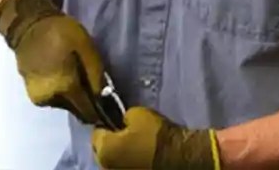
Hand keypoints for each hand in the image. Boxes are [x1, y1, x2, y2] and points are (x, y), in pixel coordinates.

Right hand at [0, 0, 107, 124]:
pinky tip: (61, 76)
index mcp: (65, 88)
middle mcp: (50, 98)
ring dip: (69, 96)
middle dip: (83, 102)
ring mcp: (38, 96)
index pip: (86, 112)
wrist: (27, 23)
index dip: (98, 113)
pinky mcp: (30, 90)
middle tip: (90, 87)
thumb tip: (103, 98)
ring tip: (74, 78)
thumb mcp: (86, 48)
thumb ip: (96, 75)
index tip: (107, 110)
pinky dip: (58, 90)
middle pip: (74, 109)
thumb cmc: (60, 32)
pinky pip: (51, 96)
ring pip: (62, 103)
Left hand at [91, 106, 219, 169]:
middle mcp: (106, 168)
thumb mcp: (136, 114)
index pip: (96, 132)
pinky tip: (141, 157)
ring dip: (120, 156)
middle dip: (110, 142)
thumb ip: (122, 118)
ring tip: (134, 147)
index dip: (106, 123)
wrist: (181, 157)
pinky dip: (130, 164)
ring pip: (113, 163)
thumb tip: (121, 123)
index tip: (115, 120)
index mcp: (104, 151)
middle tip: (124, 133)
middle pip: (102, 151)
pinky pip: (126, 168)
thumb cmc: (156, 134)